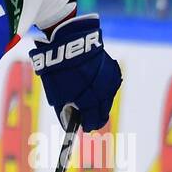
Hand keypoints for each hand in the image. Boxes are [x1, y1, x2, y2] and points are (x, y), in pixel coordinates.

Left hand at [29, 14, 121, 131]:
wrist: (70, 44)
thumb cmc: (59, 72)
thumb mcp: (57, 96)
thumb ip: (65, 112)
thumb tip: (70, 125)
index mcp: (91, 101)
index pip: (93, 121)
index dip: (87, 125)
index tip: (84, 127)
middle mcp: (104, 93)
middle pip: (103, 113)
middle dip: (95, 117)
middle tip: (87, 118)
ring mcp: (111, 81)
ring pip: (108, 99)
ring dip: (99, 102)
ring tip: (89, 99)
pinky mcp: (113, 70)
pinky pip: (110, 86)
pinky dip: (103, 89)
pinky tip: (94, 86)